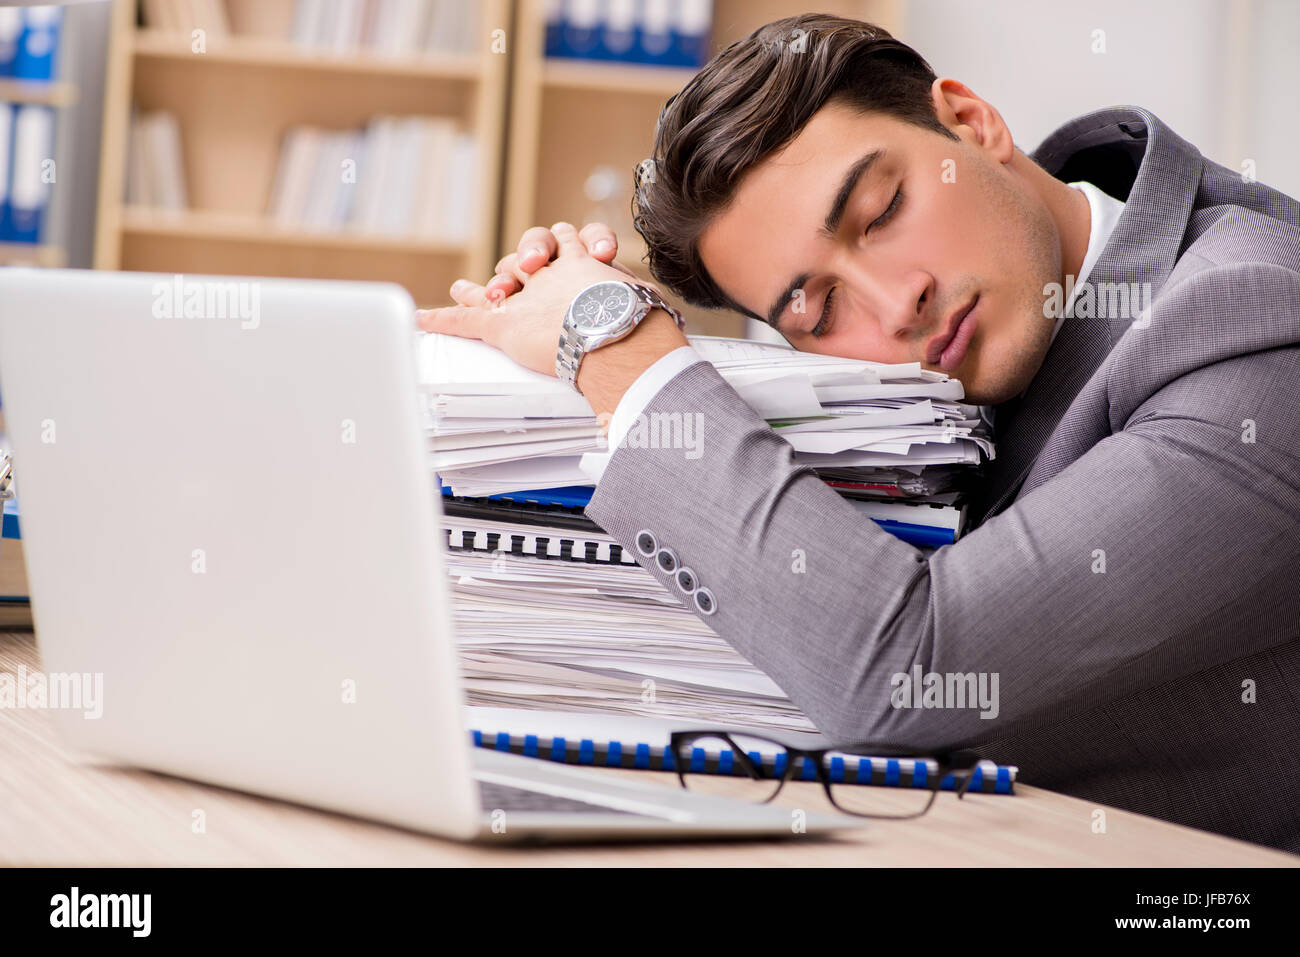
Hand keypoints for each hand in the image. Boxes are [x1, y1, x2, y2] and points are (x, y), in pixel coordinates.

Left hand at [416, 222, 678, 381]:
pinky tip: (422, 318)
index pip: (571, 239)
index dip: (571, 247)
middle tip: (530, 277)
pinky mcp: (503, 322)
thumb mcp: (644, 300)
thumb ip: (635, 297)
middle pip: (532, 249)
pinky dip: (443, 319)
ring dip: (490, 285)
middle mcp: (553, 270)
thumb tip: (649, 313)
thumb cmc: (638, 321)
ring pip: (503, 274)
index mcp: (586, 260)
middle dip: (525, 259)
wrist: (615, 331)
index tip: (581, 258)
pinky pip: (467, 318)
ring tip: (479, 291)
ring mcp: (526, 293)